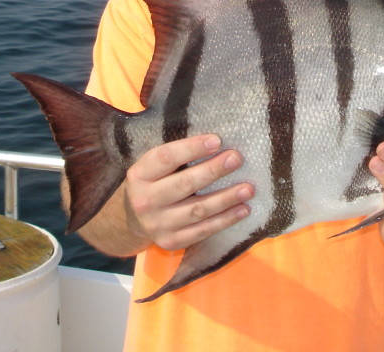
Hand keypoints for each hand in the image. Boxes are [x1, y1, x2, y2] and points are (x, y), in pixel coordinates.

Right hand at [124, 134, 253, 251]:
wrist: (136, 220)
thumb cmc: (156, 182)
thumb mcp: (155, 166)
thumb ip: (178, 156)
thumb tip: (217, 143)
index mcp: (140, 175)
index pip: (166, 158)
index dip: (192, 148)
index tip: (217, 141)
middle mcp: (145, 201)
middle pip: (184, 184)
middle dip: (213, 170)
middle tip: (236, 158)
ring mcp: (157, 224)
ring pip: (198, 209)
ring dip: (226, 198)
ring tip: (248, 188)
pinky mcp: (171, 241)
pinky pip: (203, 230)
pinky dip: (225, 219)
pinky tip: (242, 209)